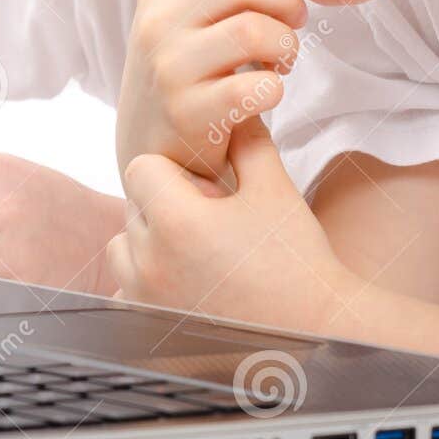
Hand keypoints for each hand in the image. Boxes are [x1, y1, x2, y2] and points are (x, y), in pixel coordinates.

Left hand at [107, 122, 358, 331]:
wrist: (315, 333)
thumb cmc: (297, 261)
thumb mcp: (275, 189)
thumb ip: (246, 140)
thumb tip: (233, 104)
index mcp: (177, 221)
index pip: (142, 168)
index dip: (173, 171)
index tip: (207, 190)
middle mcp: (151, 263)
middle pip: (133, 206)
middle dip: (165, 206)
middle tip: (212, 223)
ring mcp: (146, 301)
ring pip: (123, 250)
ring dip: (149, 244)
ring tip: (198, 255)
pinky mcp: (148, 330)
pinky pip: (125, 294)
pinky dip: (147, 286)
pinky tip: (188, 288)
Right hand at [117, 0, 307, 185]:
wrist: (150, 153)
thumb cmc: (187, 74)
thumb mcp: (182, 17)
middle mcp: (157, 20)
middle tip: (293, 22)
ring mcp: (169, 67)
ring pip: (256, 31)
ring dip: (287, 46)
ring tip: (281, 60)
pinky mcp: (188, 112)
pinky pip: (258, 87)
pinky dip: (276, 88)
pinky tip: (265, 92)